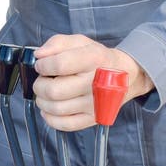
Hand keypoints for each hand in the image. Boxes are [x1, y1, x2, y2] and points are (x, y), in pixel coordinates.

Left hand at [33, 34, 153, 131]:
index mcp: (93, 59)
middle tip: (43, 80)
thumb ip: (57, 43)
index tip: (41, 65)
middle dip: (40, 84)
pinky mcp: (94, 118)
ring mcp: (95, 104)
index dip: (43, 65)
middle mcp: (96, 83)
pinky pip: (64, 124)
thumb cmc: (98, 58)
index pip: (59, 65)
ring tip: (46, 92)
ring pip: (56, 108)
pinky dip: (50, 117)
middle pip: (54, 90)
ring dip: (42, 101)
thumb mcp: (80, 42)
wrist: (126, 74)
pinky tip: (50, 107)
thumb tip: (39, 55)